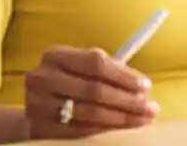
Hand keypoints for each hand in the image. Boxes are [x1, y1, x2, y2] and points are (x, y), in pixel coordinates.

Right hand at [23, 46, 158, 138]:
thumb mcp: (84, 68)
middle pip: (93, 90)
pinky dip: (103, 131)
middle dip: (127, 101)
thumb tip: (142, 87)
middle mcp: (42, 78)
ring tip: (142, 119)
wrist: (39, 104)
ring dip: (121, 118)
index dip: (124, 75)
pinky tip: (120, 129)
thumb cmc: (72, 81)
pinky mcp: (38, 128)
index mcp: (56, 55)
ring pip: (88, 113)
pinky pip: (78, 132)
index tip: (146, 86)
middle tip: (151, 108)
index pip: (96, 63)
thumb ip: (110, 70)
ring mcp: (36, 105)